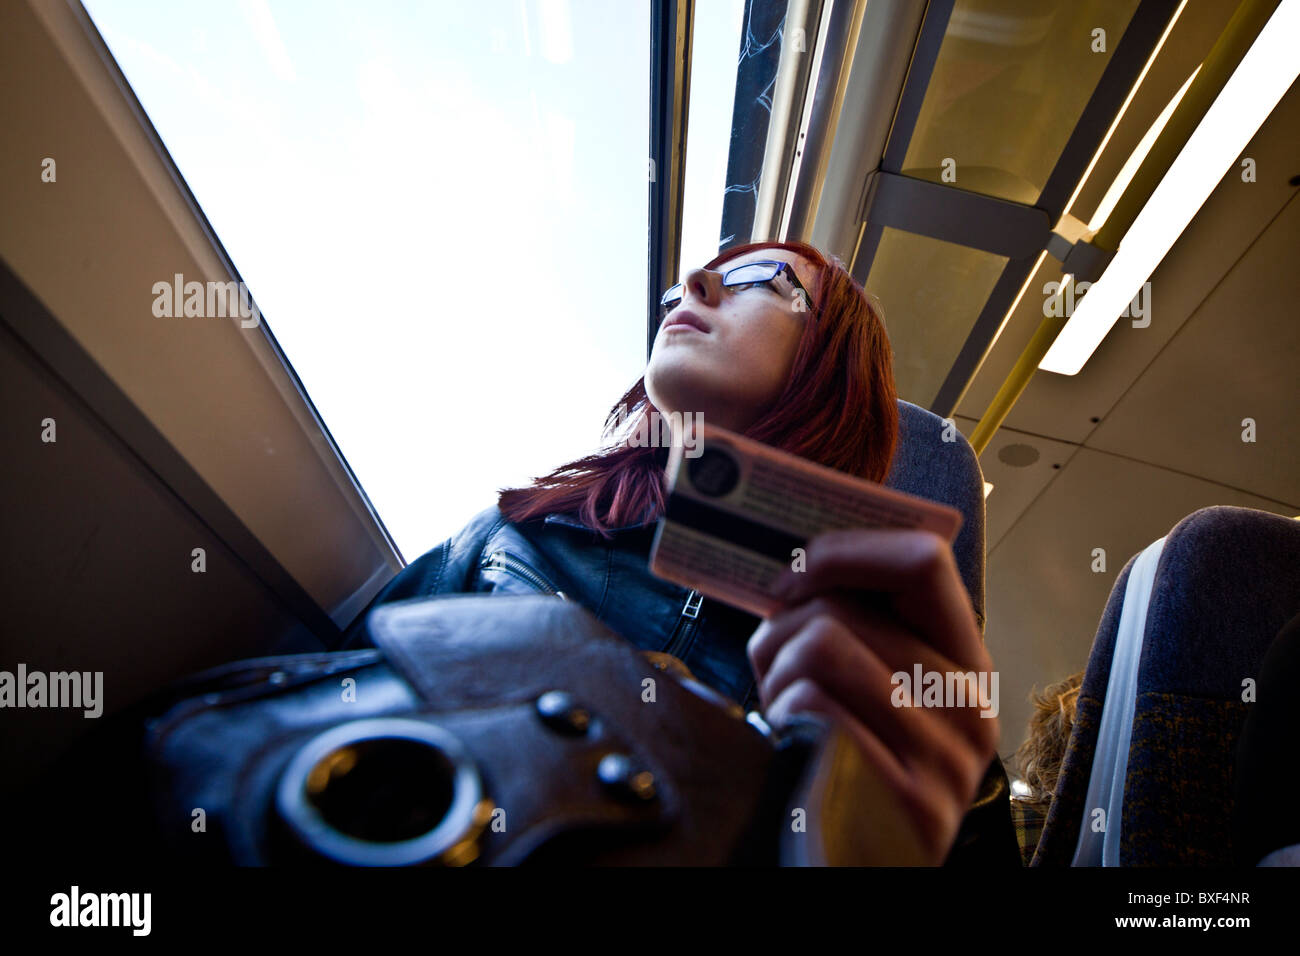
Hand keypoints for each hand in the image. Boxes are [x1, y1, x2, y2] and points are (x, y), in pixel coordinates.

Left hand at [746, 528, 998, 864]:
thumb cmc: (856, 763)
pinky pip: (813, 708)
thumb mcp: (879, 689)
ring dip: (776, 678)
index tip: (793, 575)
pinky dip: (785, 719)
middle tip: (778, 672)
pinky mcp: (905, 800)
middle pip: (838, 609)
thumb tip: (793, 562)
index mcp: (967, 666)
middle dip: (780, 633)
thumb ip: (857, 627)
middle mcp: (971, 709)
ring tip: (789, 713)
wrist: (862, 860)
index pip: (923, 561)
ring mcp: (944, 759)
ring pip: (819, 647)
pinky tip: (798, 751)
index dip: (844, 552)